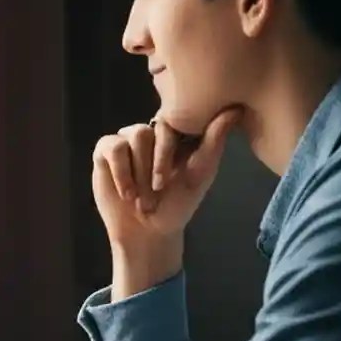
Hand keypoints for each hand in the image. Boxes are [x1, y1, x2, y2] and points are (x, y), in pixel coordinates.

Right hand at [92, 107, 240, 297]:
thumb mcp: (201, 174)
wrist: (148, 232)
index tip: (173, 178)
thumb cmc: (178, 205)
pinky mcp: (105, 152)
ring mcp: (126, 140)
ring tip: (140, 196)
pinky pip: (111, 147)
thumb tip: (235, 109)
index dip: (170, 150)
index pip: (173, 121)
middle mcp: (149, 132)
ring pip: (132, 137)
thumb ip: (214, 141)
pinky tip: (126, 192)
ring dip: (138, 172)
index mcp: (174, 134)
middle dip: (153, 166)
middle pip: (150, 130)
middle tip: (158, 191)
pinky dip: (120, 172)